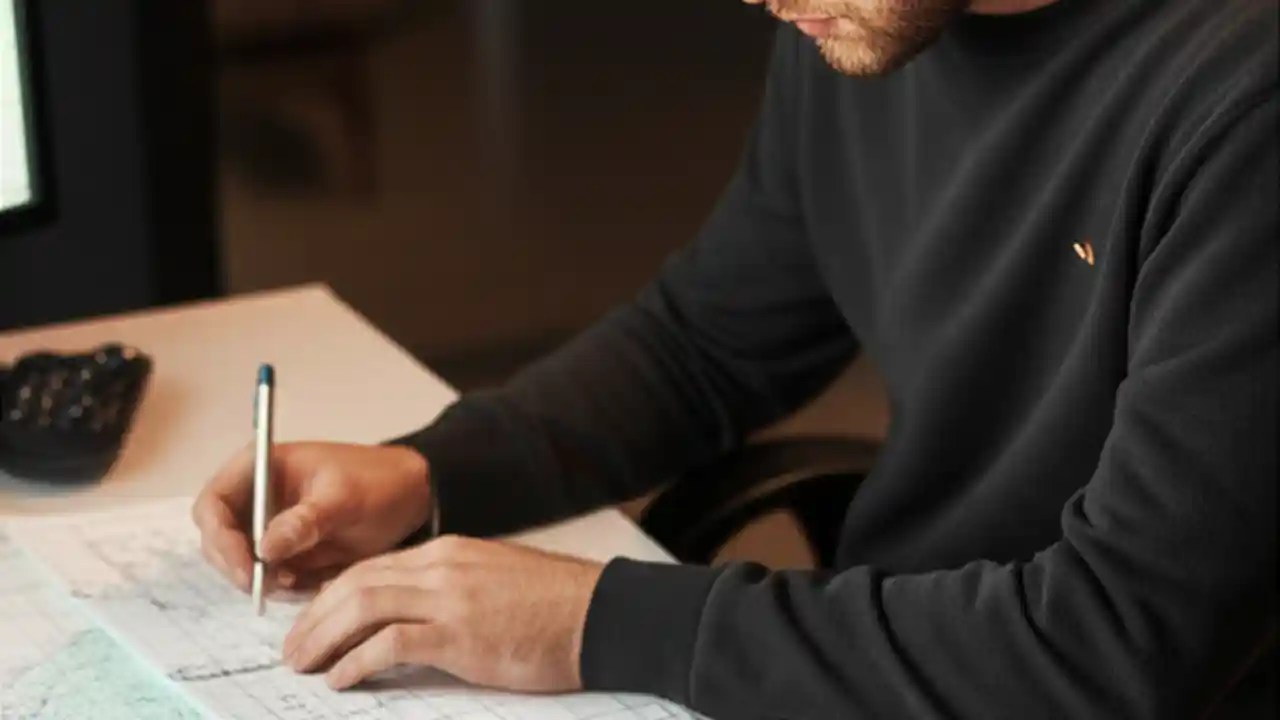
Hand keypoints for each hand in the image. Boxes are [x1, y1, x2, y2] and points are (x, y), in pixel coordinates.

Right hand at [192, 442, 431, 590]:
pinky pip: (271, 577)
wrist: (413, 497)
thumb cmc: (379, 483)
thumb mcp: (345, 499)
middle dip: (240, 568)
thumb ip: (305, 521)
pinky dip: (286, 587)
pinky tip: (315, 582)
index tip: (247, 569)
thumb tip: (265, 549)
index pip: (213, 504)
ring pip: (243, 564)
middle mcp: (256, 497)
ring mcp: (269, 526)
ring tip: (305, 581)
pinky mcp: (287, 551)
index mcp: (260, 468)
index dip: (219, 538)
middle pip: (218, 541)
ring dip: (266, 581)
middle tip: (275, 587)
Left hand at [281, 535, 604, 691]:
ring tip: (302, 664)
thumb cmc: (556, 607)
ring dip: (323, 637)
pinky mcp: (460, 634)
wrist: (601, 613)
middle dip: (313, 617)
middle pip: (355, 583)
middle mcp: (441, 566)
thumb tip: (413, 618)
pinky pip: (391, 643)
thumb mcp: (494, 582)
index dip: (331, 596)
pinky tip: (341, 678)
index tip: (312, 622)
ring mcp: (450, 598)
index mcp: (448, 551)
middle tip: (291, 648)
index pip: (371, 567)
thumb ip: (451, 590)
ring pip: (362, 606)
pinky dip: (357, 661)